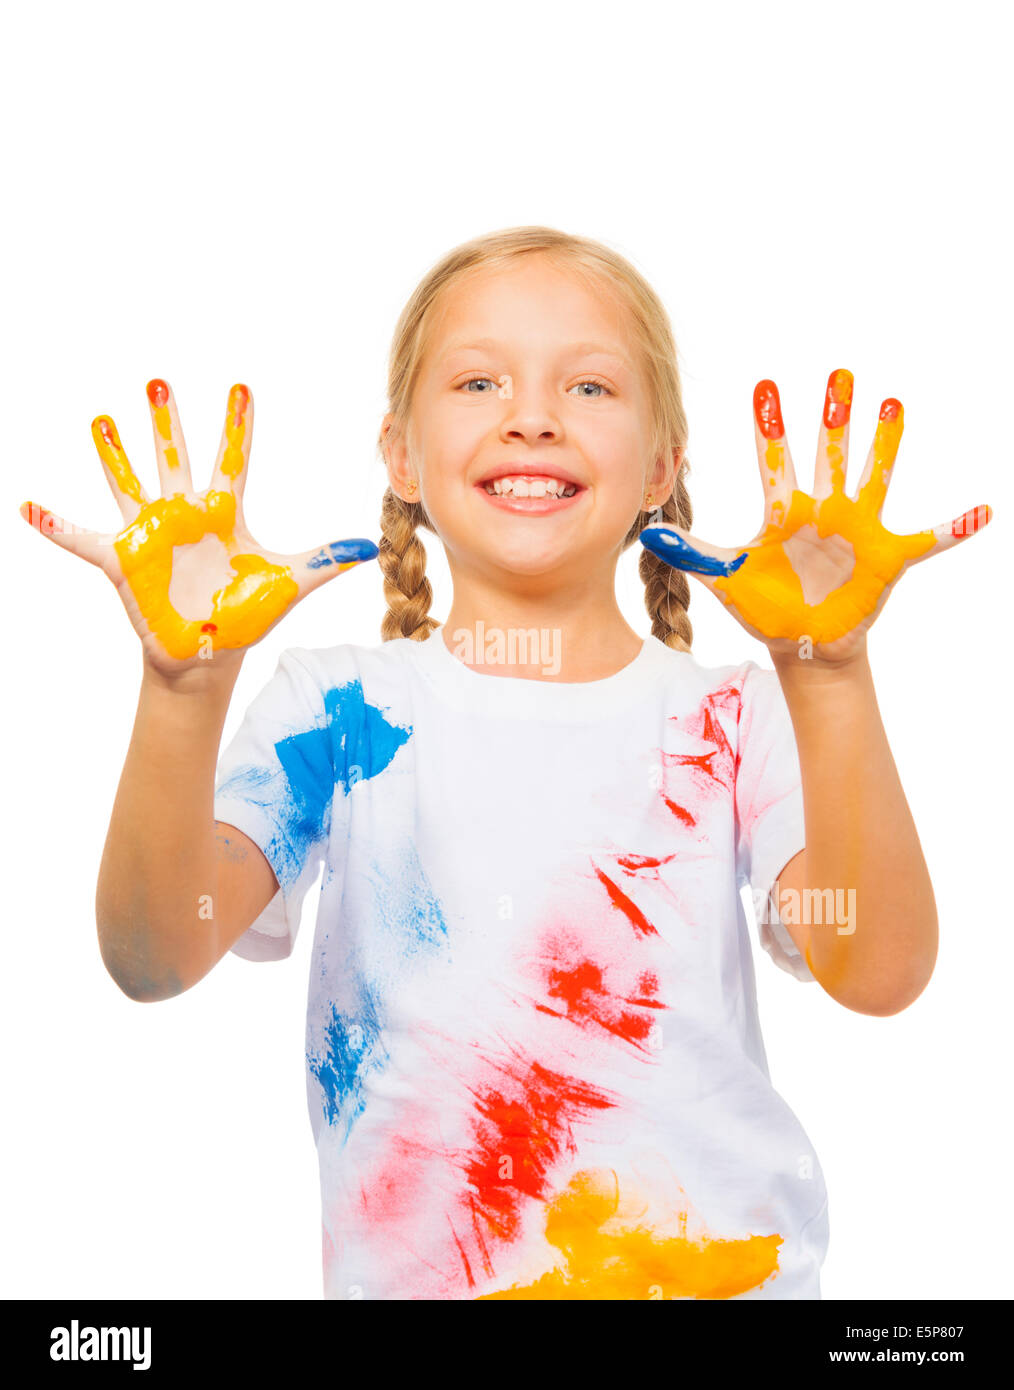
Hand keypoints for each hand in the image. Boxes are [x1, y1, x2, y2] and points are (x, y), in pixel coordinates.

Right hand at [19, 379, 377, 674]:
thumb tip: (369, 547)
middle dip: (169, 423)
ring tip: (102, 419)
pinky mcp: (123, 561)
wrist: (209, 653)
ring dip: (115, 454)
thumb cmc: (246, 616)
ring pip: (129, 483)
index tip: (241, 387)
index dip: (236, 426)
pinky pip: (82, 538)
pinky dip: (54, 525)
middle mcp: (184, 515)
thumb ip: (324, 561)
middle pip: (176, 459)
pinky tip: (28, 506)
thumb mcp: (288, 584)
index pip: (233, 460)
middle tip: (160, 382)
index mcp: (224, 515)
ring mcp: (151, 534)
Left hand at [638, 369, 991, 664]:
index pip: (774, 460)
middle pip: (829, 454)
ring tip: (891, 405)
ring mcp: (859, 530)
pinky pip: (927, 539)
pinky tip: (983, 511)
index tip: (764, 385)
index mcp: (784, 513)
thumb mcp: (726, 579)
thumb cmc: (765, 606)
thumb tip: (649, 536)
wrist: (803, 642)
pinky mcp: (887, 558)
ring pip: (874, 476)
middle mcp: (824, 510)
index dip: (769, 426)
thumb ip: (693, 553)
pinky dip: (954, 528)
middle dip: (833, 416)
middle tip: (838, 373)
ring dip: (884, 444)